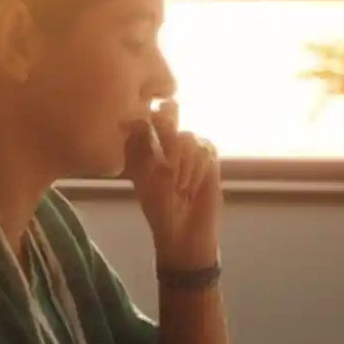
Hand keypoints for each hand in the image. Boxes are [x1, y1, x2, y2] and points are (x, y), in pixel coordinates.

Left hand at [125, 101, 221, 269]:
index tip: (146, 121)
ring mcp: (189, 149)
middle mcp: (167, 142)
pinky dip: (198, 168)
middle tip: (165, 154)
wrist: (185, 230)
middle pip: (168, 113)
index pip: (144, 114)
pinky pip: (206, 148)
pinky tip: (193, 185)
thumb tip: (134, 116)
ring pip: (188, 136)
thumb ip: (142, 144)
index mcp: (144, 145)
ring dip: (183, 164)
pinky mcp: (209, 158)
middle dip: (167, 130)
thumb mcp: (144, 174)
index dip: (147, 113)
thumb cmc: (159, 206)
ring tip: (180, 187)